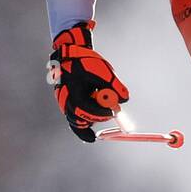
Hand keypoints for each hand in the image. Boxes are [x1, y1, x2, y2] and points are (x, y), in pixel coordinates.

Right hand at [49, 20, 129, 141]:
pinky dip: (83, 130)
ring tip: (99, 101)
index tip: (114, 111)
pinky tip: (91, 137)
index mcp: (72, 91)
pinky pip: (75, 122)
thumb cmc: (85, 61)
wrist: (71, 54)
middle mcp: (66, 101)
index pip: (86, 108)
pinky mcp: (69, 106)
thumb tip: (124, 99)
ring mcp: (66, 105)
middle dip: (99, 115)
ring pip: (79, 121)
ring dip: (93, 117)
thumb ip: (114, 84)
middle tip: (112, 111)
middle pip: (82, 118)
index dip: (101, 111)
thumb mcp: (102, 70)